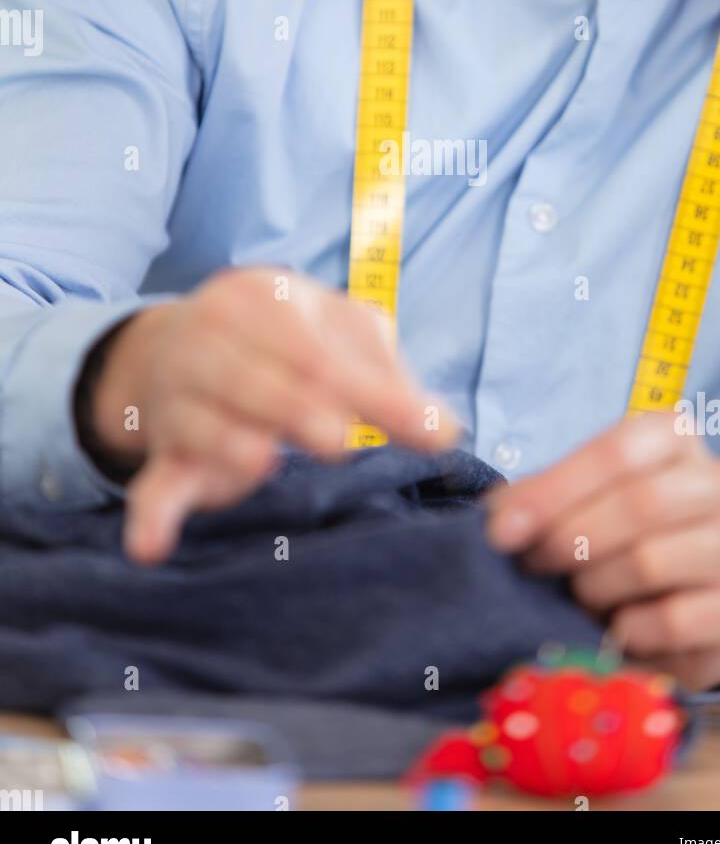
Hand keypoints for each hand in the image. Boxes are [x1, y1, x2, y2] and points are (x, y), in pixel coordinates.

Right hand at [86, 268, 458, 564]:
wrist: (183, 346)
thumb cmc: (290, 342)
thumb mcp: (340, 335)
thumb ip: (387, 377)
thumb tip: (444, 429)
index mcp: (262, 297)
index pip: (321, 350)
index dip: (374, 392)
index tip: (432, 433)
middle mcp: (211, 338)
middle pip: (262, 381)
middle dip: (300, 409)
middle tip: (341, 442)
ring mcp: (181, 396)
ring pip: (206, 424)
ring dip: (233, 444)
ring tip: (263, 461)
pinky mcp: (166, 454)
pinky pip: (155, 486)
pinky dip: (152, 516)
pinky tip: (150, 546)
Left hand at [484, 412, 719, 690]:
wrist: (675, 604)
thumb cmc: (611, 537)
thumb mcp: (568, 504)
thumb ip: (533, 502)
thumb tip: (498, 523)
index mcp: (674, 437)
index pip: (618, 451)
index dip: (554, 492)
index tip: (501, 533)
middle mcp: (717, 481)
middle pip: (642, 504)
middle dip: (570, 540)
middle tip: (534, 567)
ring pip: (654, 561)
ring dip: (596, 585)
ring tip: (579, 595)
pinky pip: (676, 620)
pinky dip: (629, 629)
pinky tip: (615, 627)